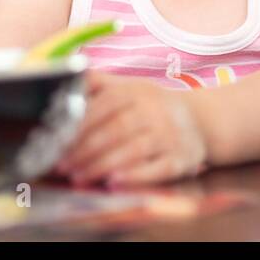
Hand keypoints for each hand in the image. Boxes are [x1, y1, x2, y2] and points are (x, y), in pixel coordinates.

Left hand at [52, 70, 209, 187]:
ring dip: (102, 165)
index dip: (79, 125)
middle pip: (115, 130)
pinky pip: (156, 169)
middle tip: (62, 165)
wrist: (202, 120)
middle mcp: (154, 111)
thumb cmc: (154, 106)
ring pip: (133, 151)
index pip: (104, 106)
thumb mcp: (130, 87)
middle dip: (85, 150)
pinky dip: (135, 176)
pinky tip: (114, 182)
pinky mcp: (180, 159)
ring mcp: (169, 136)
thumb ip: (99, 83)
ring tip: (78, 177)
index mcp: (136, 92)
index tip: (56, 141)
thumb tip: (66, 76)